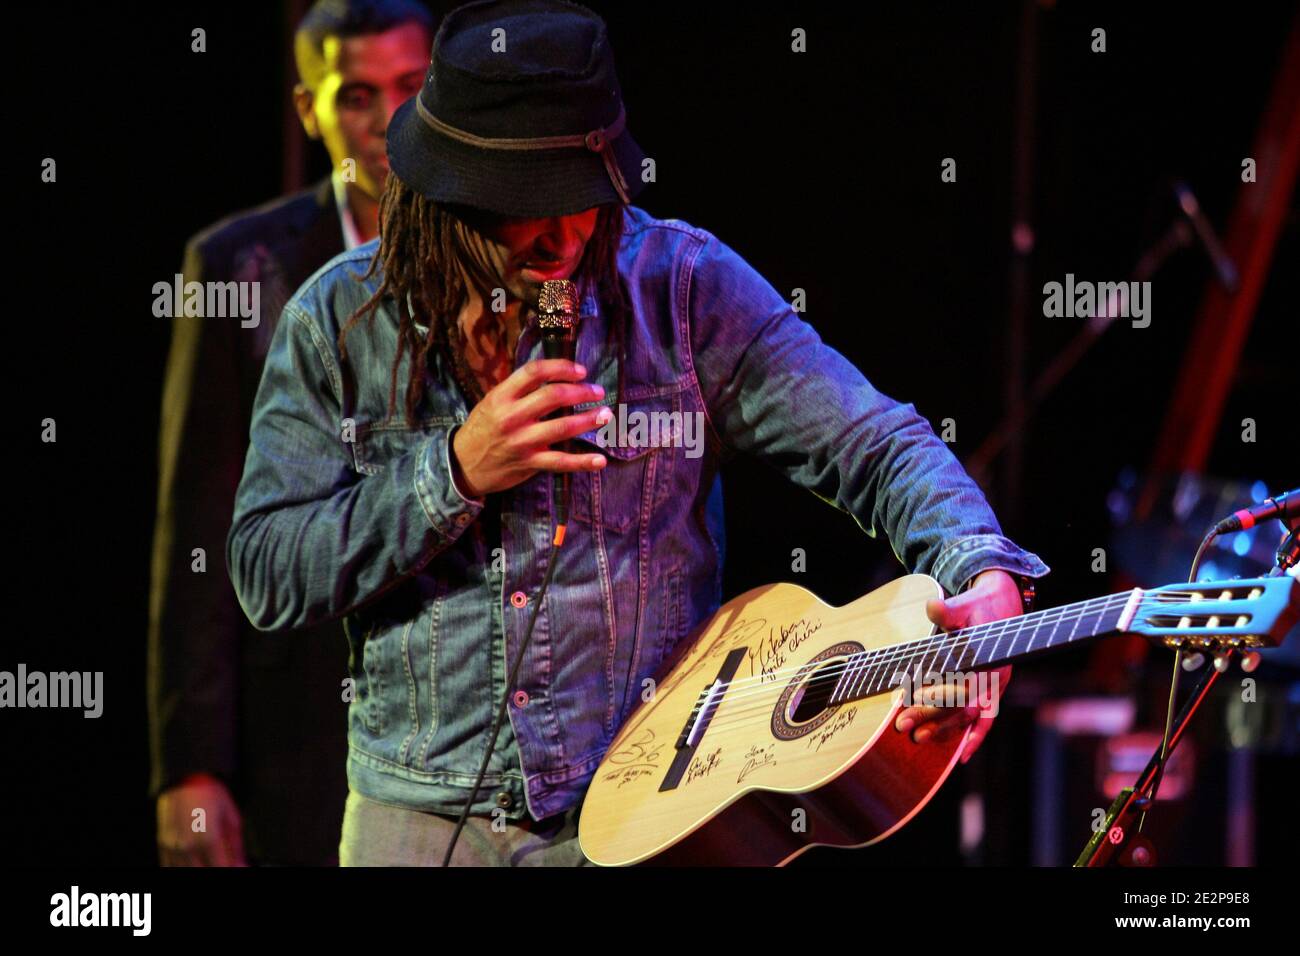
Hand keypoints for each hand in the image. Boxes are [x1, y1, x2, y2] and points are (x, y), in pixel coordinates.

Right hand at [156, 773, 246, 865]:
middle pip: (203, 872)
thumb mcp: (231, 815)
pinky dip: (182, 868)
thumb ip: (235, 844)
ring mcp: (172, 847)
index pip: (222, 867)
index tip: (241, 867)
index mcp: (207, 838)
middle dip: (217, 869)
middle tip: (227, 863)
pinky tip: (194, 862)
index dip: (234, 869)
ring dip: (200, 868)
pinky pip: (170, 866)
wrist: (184, 777)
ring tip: (211, 860)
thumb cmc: (209, 793)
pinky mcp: (162, 845)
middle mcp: (187, 846)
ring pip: (185, 871)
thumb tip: (240, 862)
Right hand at [452, 359, 611, 497]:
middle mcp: (512, 416)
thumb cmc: (483, 429)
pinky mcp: (529, 463)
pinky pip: (561, 462)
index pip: (535, 372)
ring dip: (589, 419)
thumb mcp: (493, 402)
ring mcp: (522, 441)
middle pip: (554, 396)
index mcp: (502, 396)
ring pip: (563, 427)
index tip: (580, 370)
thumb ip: (519, 390)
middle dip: (582, 392)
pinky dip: (583, 462)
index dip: (561, 367)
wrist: (463, 464)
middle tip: (597, 391)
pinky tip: (600, 460)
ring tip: (606, 415)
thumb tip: (556, 376)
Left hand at [893, 569, 1020, 762]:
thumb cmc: (978, 607)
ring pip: (970, 717)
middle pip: (962, 705)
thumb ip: (948, 610)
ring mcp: (995, 689)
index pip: (960, 684)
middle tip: (902, 725)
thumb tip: (932, 607)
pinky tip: (963, 755)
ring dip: (945, 730)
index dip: (935, 697)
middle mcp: (994, 677)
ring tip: (918, 739)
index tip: (908, 702)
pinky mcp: (992, 695)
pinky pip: (985, 721)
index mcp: (988, 657)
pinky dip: (974, 738)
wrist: (1003, 608)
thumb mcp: (964, 604)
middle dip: (931, 717)